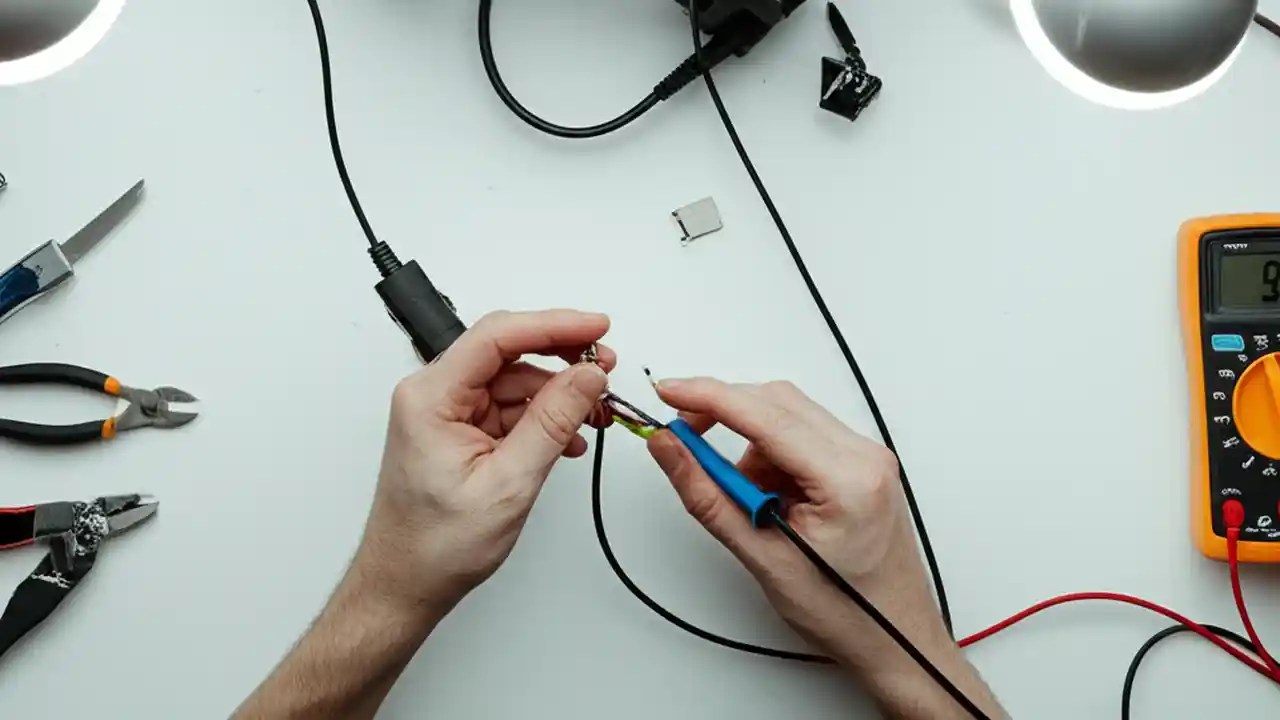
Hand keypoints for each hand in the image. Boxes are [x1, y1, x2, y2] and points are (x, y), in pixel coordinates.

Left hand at [355, 309, 614, 617]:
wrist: (406, 585)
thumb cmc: (434, 546)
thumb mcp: (508, 484)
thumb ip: (552, 423)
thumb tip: (586, 377)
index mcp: (431, 398)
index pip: (498, 337)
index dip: (553, 325)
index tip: (595, 328)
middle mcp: (434, 396)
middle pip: (508, 352)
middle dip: (562, 358)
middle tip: (605, 367)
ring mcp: (448, 413)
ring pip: (515, 381)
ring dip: (559, 395)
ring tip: (596, 414)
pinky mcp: (461, 430)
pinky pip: (511, 408)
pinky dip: (544, 418)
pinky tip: (569, 438)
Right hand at [647, 379, 1001, 717]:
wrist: (896, 640)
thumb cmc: (846, 611)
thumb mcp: (763, 557)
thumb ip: (707, 495)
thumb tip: (670, 448)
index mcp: (848, 479)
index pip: (764, 415)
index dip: (708, 397)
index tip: (668, 391)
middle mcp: (865, 456)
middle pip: (777, 402)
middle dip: (724, 415)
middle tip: (684, 439)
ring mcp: (867, 457)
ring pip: (787, 417)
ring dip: (751, 447)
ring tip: (750, 505)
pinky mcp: (861, 464)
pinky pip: (803, 438)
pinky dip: (773, 460)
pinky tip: (772, 502)